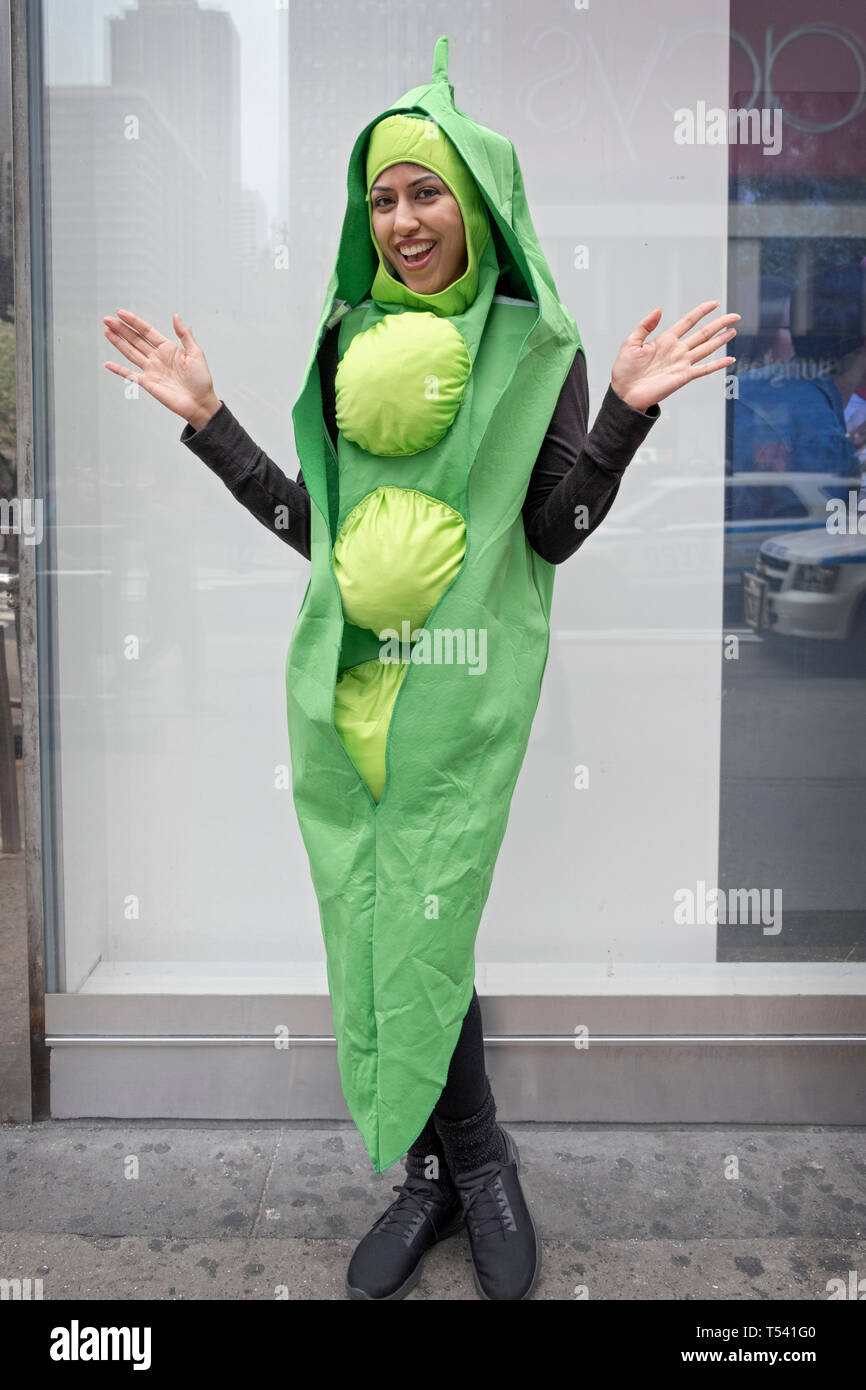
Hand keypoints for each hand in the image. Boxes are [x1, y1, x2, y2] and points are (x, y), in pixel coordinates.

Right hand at [102, 309, 220, 427]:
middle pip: (135, 339)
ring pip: (130, 352)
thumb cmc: (201, 380)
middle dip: (121, 329)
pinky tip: (108, 364)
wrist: (200, 403)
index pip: (147, 331)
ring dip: (118, 342)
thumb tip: (175, 316)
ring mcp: (151, 370)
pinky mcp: (148, 383)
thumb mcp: (196, 353)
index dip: (133, 322)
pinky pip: (130, 375)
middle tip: (107, 320)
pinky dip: (118, 370)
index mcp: (168, 348)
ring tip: (106, 331)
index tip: (120, 313)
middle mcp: (157, 357)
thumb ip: (184, 334)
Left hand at [610, 300, 738, 413]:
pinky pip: (704, 369)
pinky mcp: (683, 377)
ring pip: (707, 348)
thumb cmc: (625, 371)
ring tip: (734, 331)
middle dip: (720, 324)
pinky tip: (729, 359)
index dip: (701, 312)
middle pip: (703, 333)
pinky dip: (718, 364)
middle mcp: (677, 350)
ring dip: (721, 339)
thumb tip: (658, 310)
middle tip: (735, 316)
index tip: (714, 304)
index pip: (688, 321)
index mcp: (665, 340)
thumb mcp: (631, 343)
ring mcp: (682, 363)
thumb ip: (645, 326)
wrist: (625, 394)